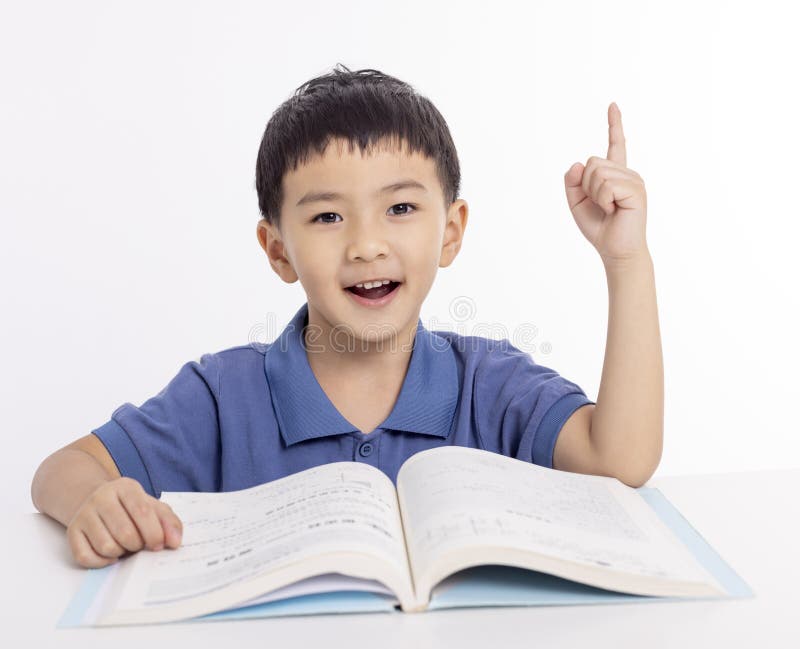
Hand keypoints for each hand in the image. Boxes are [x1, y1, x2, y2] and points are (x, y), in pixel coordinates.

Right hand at [66, 477, 182, 567]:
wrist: (98, 501)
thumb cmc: (131, 508)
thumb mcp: (153, 507)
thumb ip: (169, 522)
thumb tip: (175, 542)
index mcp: (125, 487)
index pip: (142, 511)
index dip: (154, 533)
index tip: (159, 545)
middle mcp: (101, 497)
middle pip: (125, 532)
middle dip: (138, 545)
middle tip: (140, 545)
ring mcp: (84, 514)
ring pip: (106, 546)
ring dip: (120, 553)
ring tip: (125, 546)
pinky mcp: (72, 531)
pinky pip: (86, 557)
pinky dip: (102, 562)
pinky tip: (110, 555)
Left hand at [564, 102, 647, 265]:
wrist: (614, 249)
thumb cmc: (599, 227)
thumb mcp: (576, 203)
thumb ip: (572, 183)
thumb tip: (577, 163)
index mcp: (615, 175)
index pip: (615, 145)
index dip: (614, 125)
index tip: (612, 105)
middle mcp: (627, 173)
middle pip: (592, 162)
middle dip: (586, 186)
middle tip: (601, 205)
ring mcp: (634, 180)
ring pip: (597, 173)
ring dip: (595, 194)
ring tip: (609, 208)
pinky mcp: (636, 190)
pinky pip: (606, 185)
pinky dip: (603, 200)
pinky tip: (615, 209)